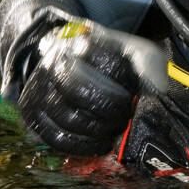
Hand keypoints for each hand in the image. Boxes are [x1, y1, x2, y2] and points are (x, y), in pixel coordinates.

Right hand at [17, 19, 145, 155]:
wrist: (74, 61)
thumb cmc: (114, 61)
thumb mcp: (138, 54)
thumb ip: (150, 69)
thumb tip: (155, 97)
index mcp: (83, 42)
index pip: (110, 66)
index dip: (128, 86)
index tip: (135, 93)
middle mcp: (55, 63)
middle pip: (82, 92)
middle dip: (111, 110)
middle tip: (125, 114)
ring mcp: (39, 87)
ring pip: (68, 119)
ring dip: (99, 130)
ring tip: (116, 128)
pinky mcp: (32, 112)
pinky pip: (55, 138)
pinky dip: (82, 146)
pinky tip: (101, 144)